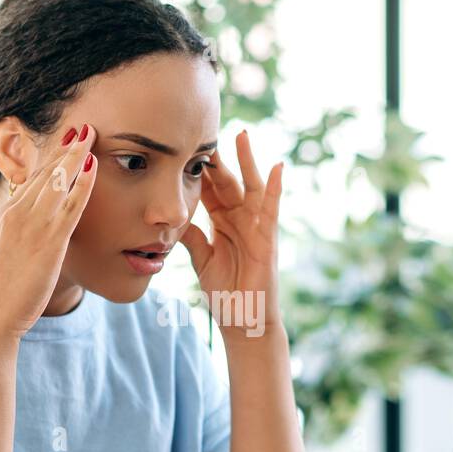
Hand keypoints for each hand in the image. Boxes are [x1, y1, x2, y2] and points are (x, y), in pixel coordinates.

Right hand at [0, 124, 97, 339]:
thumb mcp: (7, 255)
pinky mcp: (47, 242)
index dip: (51, 158)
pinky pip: (69, 206)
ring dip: (76, 155)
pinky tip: (94, 167)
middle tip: (83, 126)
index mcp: (6, 216)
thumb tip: (37, 235)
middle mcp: (16, 214)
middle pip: (44, 172)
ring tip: (91, 133)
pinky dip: (82, 183)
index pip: (32, 178)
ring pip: (56, 181)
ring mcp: (31, 226)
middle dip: (65, 148)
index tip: (66, 141)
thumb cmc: (1, 293)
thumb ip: (22, 238)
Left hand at [178, 128, 283, 338]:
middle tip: (206, 131)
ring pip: (250, 187)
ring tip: (242, 135)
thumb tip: (174, 217)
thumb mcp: (201, 259)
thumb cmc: (225, 292)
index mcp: (221, 223)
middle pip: (227, 182)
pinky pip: (272, 208)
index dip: (198, 170)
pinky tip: (278, 166)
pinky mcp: (268, 238)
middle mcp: (239, 220)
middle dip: (218, 159)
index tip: (184, 146)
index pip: (208, 190)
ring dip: (247, 161)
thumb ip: (192, 237)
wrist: (242, 320)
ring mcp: (255, 227)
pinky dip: (276, 188)